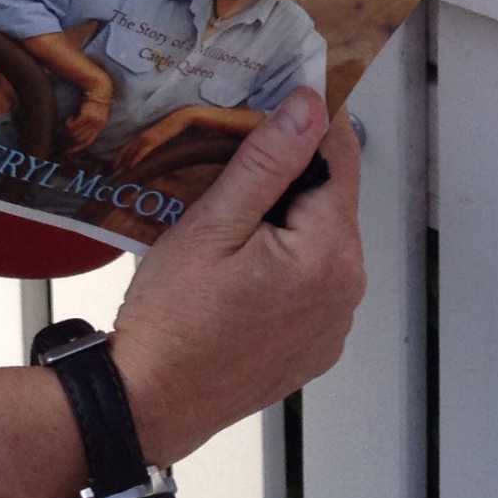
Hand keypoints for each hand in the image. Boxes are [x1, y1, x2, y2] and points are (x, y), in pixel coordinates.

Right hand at [62, 88, 112, 152]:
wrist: (99, 88)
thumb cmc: (95, 100)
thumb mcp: (96, 113)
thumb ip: (91, 123)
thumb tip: (81, 131)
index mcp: (101, 126)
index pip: (89, 141)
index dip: (78, 147)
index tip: (70, 151)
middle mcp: (97, 125)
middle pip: (81, 139)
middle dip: (71, 140)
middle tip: (64, 138)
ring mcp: (92, 121)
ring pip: (77, 133)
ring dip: (69, 131)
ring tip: (67, 125)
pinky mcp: (86, 115)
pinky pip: (74, 125)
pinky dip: (69, 123)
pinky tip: (69, 118)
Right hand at [109, 89, 363, 467]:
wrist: (150, 404)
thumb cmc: (173, 318)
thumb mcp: (212, 225)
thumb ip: (267, 162)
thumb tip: (310, 105)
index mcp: (329, 253)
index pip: (341, 158)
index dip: (314, 121)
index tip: (284, 93)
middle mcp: (347, 289)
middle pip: (332, 201)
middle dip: (293, 173)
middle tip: (236, 155)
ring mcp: (333, 324)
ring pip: (321, 242)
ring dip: (287, 219)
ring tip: (230, 213)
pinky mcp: (314, 347)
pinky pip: (312, 283)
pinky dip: (285, 263)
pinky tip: (237, 266)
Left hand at [109, 108, 197, 172]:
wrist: (182, 117)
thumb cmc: (174, 126)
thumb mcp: (162, 134)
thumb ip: (156, 140)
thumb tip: (154, 148)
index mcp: (146, 133)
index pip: (130, 144)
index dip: (122, 154)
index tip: (116, 163)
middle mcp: (144, 135)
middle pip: (127, 147)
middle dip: (119, 158)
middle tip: (113, 169)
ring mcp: (149, 137)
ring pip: (132, 150)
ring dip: (124, 160)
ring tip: (118, 169)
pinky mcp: (155, 139)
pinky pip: (143, 151)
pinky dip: (136, 158)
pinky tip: (131, 166)